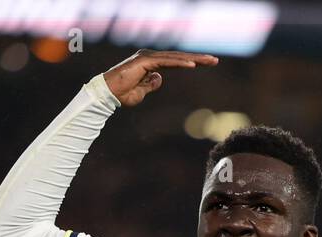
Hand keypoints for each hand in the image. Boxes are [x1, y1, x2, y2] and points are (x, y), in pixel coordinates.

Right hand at [103, 49, 217, 107]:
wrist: (107, 94)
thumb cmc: (121, 94)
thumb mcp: (141, 92)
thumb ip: (151, 85)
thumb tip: (160, 79)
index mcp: (150, 63)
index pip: (174, 62)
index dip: (191, 62)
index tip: (205, 64)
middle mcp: (150, 57)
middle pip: (178, 57)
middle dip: (197, 58)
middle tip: (214, 60)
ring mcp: (147, 57)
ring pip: (174, 58)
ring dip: (193, 59)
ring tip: (209, 61)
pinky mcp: (144, 61)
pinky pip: (165, 62)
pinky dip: (179, 63)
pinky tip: (192, 65)